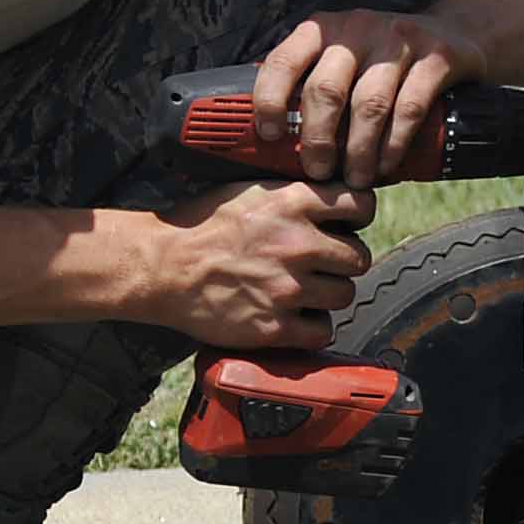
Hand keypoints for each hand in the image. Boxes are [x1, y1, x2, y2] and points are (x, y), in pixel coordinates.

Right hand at [146, 179, 376, 349]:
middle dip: (343, 261)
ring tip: (304, 291)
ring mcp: (288, 288)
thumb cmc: (200, 226)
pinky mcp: (275, 326)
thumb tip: (333, 199)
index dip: (358, 216)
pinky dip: (312, 327)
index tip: (348, 224)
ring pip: (344, 294)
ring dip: (329, 294)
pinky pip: (322, 331)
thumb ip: (294, 195)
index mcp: (293, 203)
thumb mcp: (250, 192)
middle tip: (321, 265)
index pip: (361, 204)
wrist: (161, 267)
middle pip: (359, 257)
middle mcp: (298, 244)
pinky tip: (295, 317)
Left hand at [252, 8, 479, 182]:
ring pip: (368, 104)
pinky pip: (409, 108)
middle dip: (318, 139)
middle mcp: (358, 29)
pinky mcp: (436, 57)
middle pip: (326, 89)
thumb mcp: (344, 57)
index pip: (284, 61)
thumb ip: (313, 84)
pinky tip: (385, 165)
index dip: (270, 99)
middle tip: (318, 171)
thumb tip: (277, 141)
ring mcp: (399, 41)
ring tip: (355, 179)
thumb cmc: (383, 58)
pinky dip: (394, 144)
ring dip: (358, 150)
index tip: (270, 135)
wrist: (455, 31)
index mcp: (324, 29)